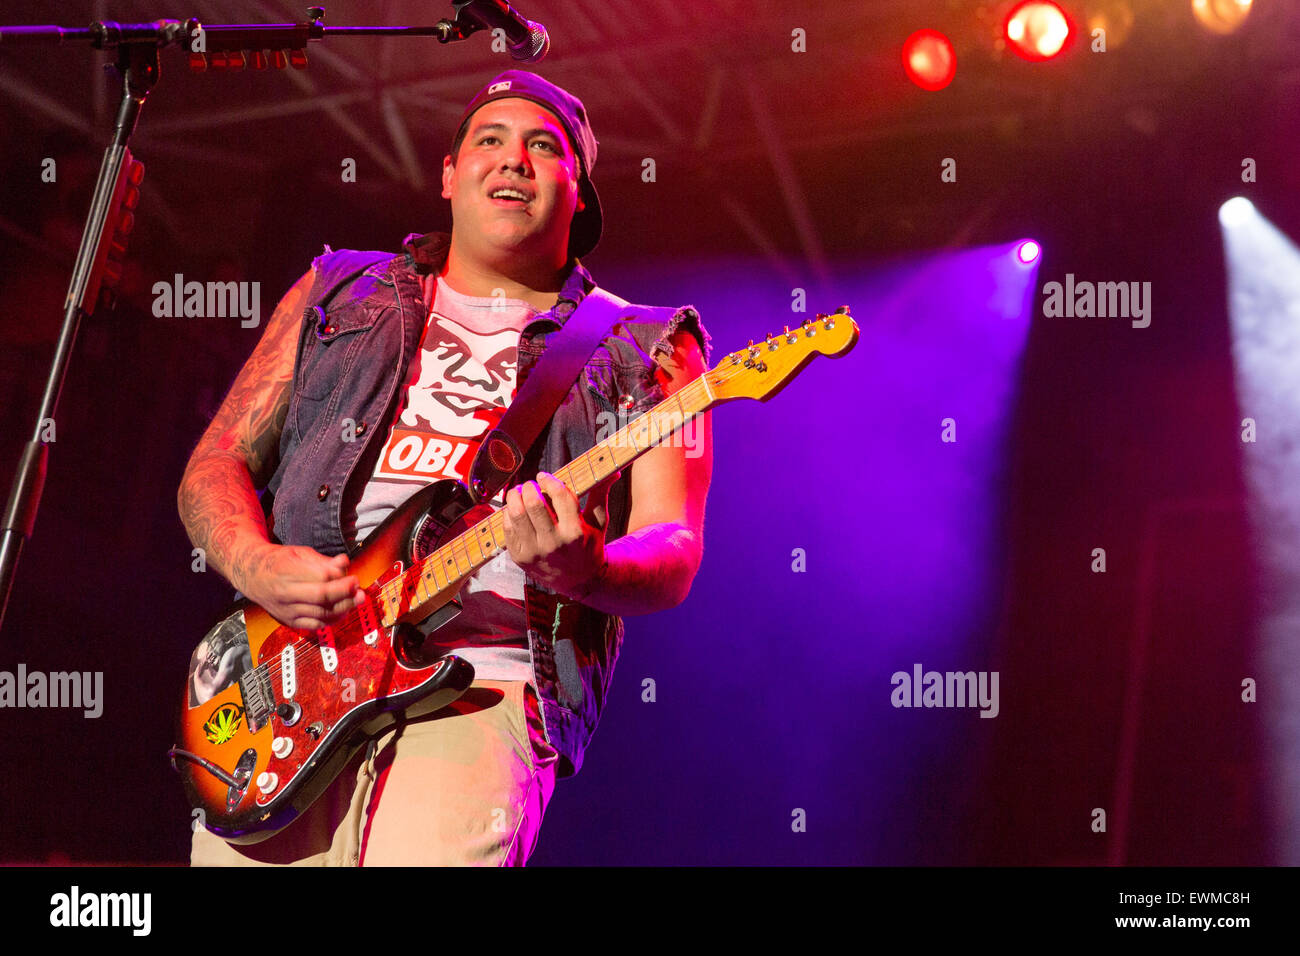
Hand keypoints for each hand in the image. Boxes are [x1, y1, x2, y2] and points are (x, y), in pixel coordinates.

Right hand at [237, 544, 364, 630]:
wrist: (251, 574)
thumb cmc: (278, 561)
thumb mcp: (299, 553)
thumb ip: (323, 560)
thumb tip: (344, 563)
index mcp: (286, 569)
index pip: (320, 576)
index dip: (340, 578)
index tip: (353, 576)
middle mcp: (284, 591)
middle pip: (321, 596)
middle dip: (344, 594)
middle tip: (359, 591)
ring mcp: (285, 609)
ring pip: (320, 613)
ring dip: (343, 608)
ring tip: (356, 601)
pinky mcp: (288, 621)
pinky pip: (314, 626)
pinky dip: (331, 621)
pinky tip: (342, 612)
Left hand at [503, 471, 619, 597]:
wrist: (578, 581)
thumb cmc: (588, 547)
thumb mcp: (598, 522)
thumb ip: (601, 493)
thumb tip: (614, 472)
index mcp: (575, 531)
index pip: (559, 495)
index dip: (549, 480)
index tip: (544, 476)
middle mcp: (554, 542)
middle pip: (534, 502)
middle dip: (529, 486)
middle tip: (530, 485)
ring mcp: (534, 551)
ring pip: (516, 513)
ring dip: (514, 496)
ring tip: (519, 494)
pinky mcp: (520, 557)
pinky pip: (507, 528)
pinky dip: (508, 513)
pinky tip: (515, 510)